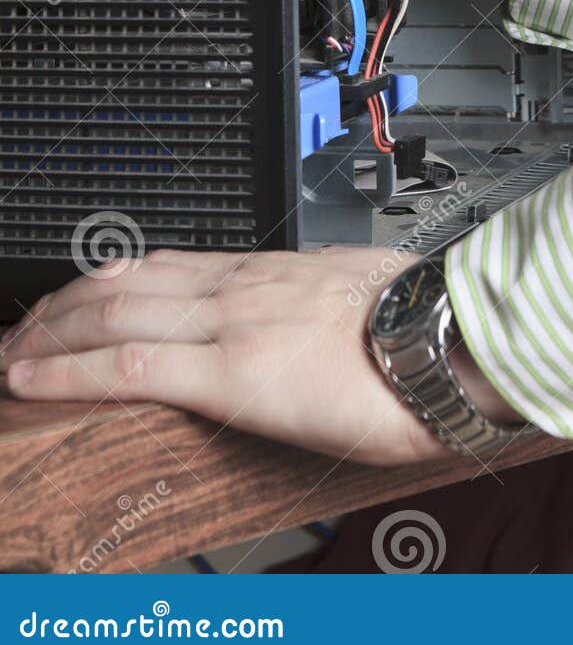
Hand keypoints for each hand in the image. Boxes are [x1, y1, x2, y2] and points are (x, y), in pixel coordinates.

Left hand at [0, 247, 492, 465]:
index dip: (109, 280)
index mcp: (275, 273)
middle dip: (61, 306)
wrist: (456, 338)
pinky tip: (31, 380)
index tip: (76, 295)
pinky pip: (131, 364)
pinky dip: (70, 370)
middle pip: (127, 281)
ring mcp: (233, 323)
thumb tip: (319, 327)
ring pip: (114, 312)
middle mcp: (243, 286)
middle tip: (20, 327)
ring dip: (49, 334)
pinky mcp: (233, 372)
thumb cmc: (427, 327)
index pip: (169, 264)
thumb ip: (324, 308)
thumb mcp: (366, 299)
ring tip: (12, 353)